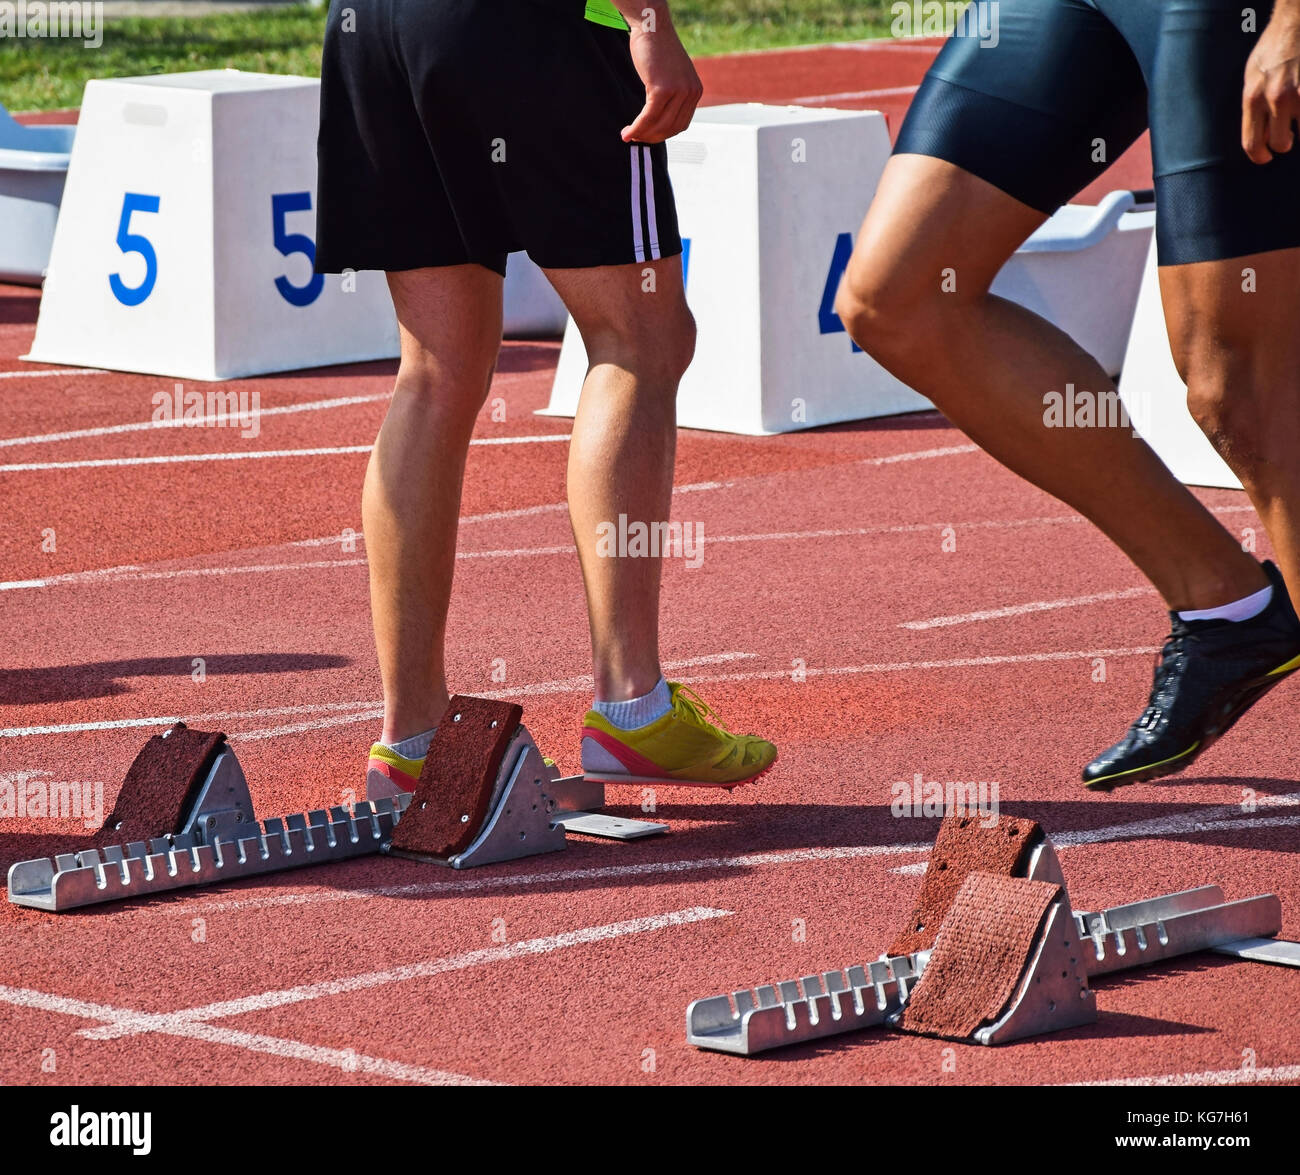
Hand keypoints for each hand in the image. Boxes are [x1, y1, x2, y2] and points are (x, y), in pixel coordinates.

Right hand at [621, 6, 702, 143]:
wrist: (652, 27)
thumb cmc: (657, 48)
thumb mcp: (673, 74)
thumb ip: (673, 94)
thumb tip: (660, 118)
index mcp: (695, 91)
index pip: (681, 124)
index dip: (663, 134)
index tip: (648, 137)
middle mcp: (690, 92)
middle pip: (670, 128)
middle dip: (651, 138)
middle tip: (635, 139)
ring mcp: (677, 91)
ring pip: (659, 125)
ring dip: (642, 135)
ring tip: (628, 136)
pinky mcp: (662, 89)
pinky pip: (648, 116)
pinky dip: (637, 127)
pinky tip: (627, 131)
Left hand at [1242, 13, 1299, 162]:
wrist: (1295, 22)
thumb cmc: (1272, 48)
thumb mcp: (1251, 78)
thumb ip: (1254, 107)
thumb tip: (1259, 135)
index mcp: (1253, 97)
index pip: (1252, 143)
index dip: (1259, 156)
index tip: (1266, 157)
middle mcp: (1276, 98)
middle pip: (1281, 143)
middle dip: (1283, 143)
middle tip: (1287, 135)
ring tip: (1297, 115)